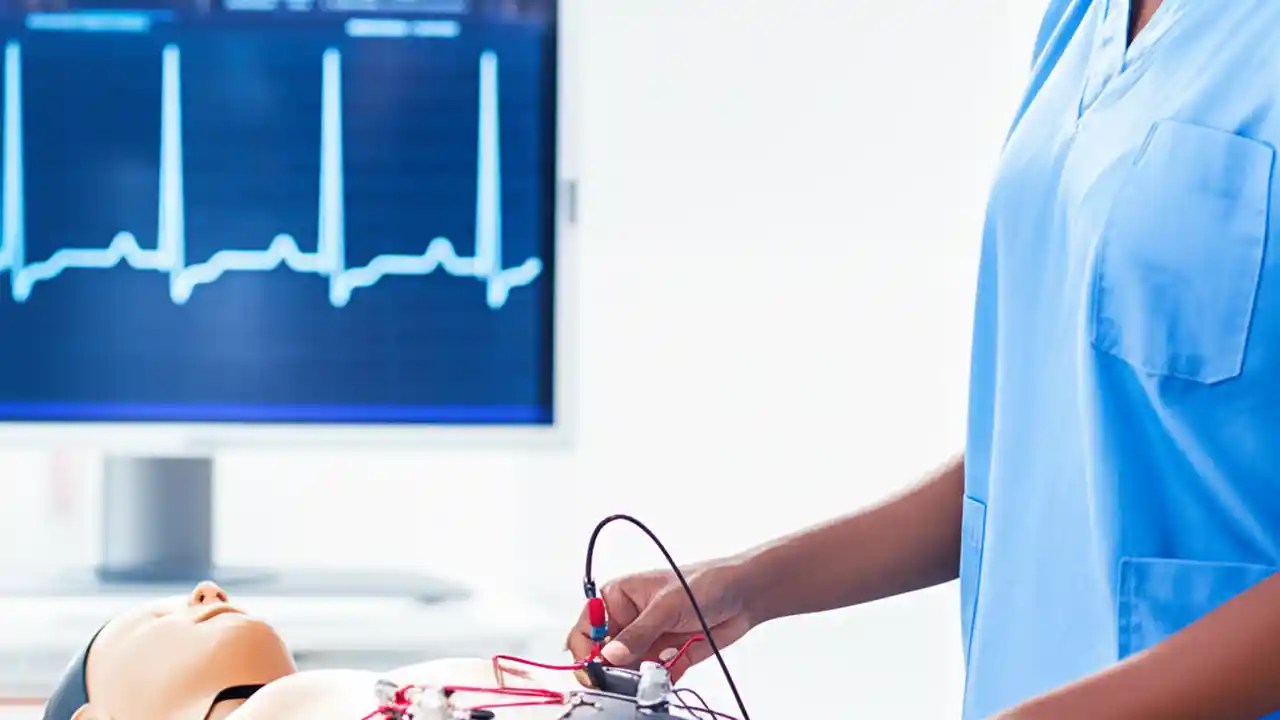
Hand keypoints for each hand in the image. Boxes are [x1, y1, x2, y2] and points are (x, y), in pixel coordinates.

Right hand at [564, 558, 757, 681]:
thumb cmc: (704, 583)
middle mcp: (627, 621)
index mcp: (616, 598)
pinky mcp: (664, 657)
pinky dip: (657, 681)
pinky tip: (671, 667)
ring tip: (653, 670)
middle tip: (622, 678)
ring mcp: (645, 641)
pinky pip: (651, 677)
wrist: (743, 595)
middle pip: (602, 655)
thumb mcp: (667, 606)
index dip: (586, 651)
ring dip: (635, 677)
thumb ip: (637, 634)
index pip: (586, 629)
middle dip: (610, 670)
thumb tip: (608, 656)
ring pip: (625, 670)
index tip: (594, 669)